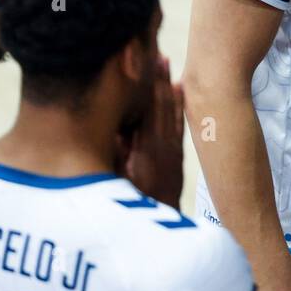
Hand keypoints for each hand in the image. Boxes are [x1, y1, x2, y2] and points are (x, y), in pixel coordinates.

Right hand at [123, 54, 184, 209]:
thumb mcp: (116, 184)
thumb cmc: (130, 211)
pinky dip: (177, 105)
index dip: (148, 86)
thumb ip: (115, 155)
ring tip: (165, 63)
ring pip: (172, 114)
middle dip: (159, 80)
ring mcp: (173, 154)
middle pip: (162, 107)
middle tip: (157, 53)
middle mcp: (164, 150)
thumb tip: (112, 128)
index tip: (147, 62)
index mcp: (148, 153)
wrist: (160, 237)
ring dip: (168, 88)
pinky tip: (178, 89)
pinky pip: (176, 126)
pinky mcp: (176, 160)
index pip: (149, 111)